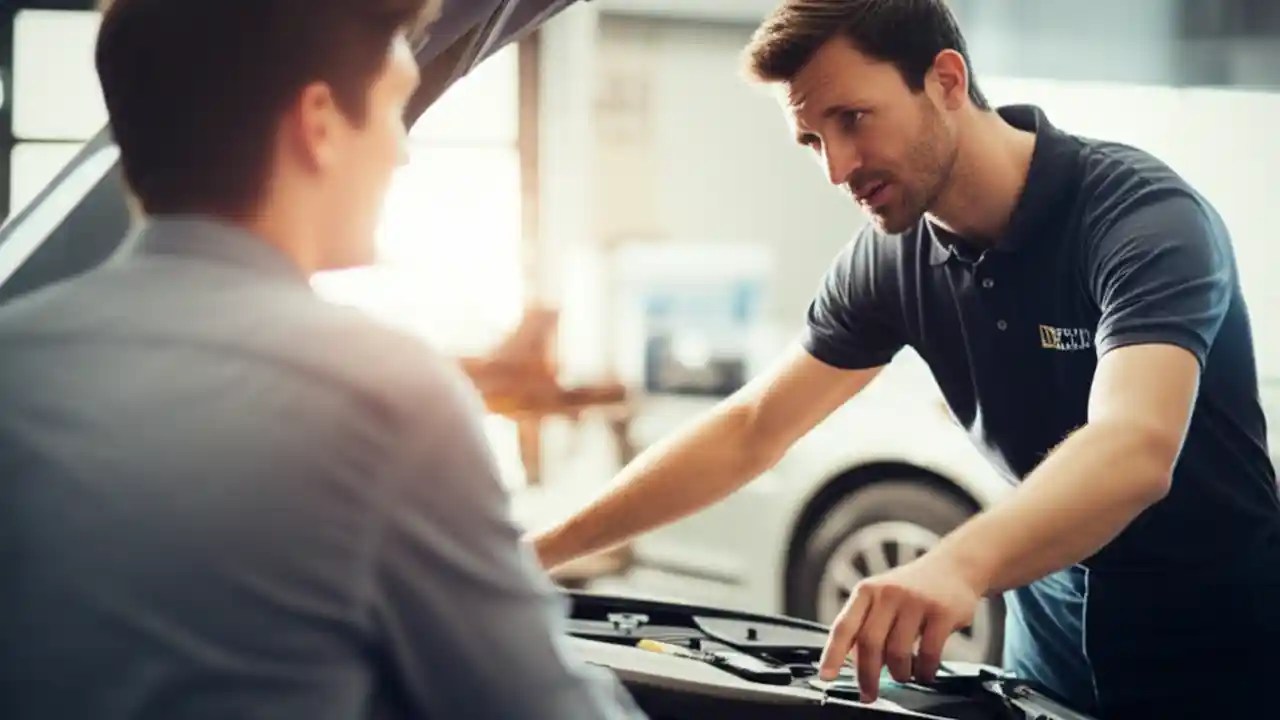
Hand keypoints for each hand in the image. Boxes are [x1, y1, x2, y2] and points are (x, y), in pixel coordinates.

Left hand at [818, 550, 984, 702]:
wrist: (954, 567)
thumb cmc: (912, 590)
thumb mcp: (882, 598)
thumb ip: (868, 625)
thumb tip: (854, 664)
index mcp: (867, 591)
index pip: (844, 626)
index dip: (832, 654)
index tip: (826, 676)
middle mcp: (888, 593)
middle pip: (869, 643)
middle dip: (867, 676)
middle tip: (869, 694)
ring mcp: (915, 601)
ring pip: (897, 652)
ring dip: (899, 674)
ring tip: (903, 676)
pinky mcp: (941, 612)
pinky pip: (928, 653)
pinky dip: (924, 671)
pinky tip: (924, 672)